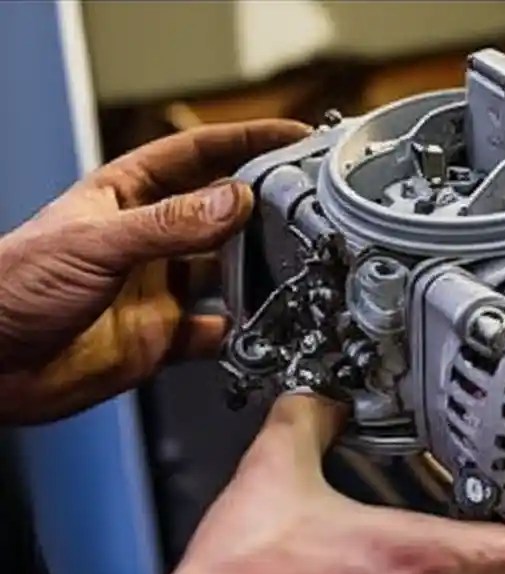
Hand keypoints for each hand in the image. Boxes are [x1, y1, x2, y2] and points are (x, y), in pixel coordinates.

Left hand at [0, 120, 309, 423]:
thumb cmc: (10, 288)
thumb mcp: (97, 242)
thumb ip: (172, 223)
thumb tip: (236, 199)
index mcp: (125, 197)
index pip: (196, 155)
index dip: (244, 142)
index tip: (292, 137)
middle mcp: (148, 240)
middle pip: (221, 214)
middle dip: (264, 209)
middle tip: (306, 207)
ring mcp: (157, 288)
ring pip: (227, 273)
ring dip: (259, 274)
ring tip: (292, 270)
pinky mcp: (162, 337)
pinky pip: (216, 333)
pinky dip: (242, 333)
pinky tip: (260, 330)